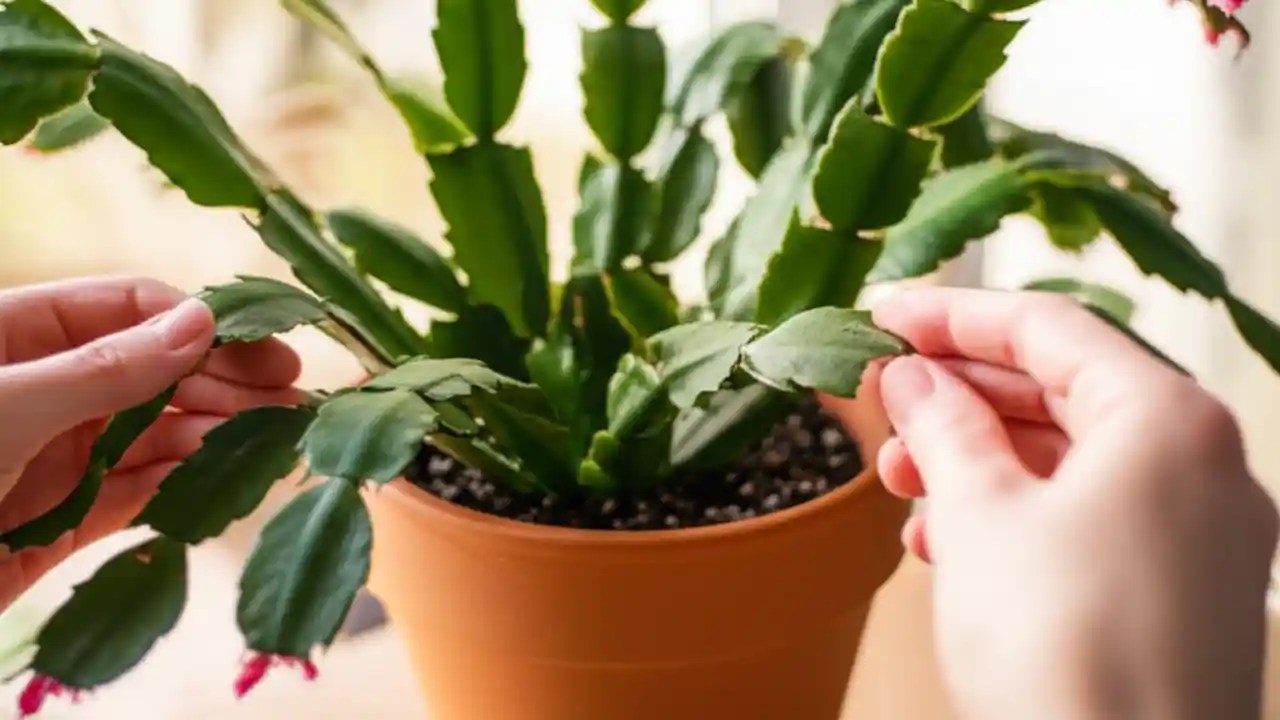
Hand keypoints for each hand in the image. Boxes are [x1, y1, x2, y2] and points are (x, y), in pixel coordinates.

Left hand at [0, 277, 300, 608]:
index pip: (131, 309)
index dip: (202, 324)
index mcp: (22, 334)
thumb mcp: (10, 403)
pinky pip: (142, 494)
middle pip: (158, 371)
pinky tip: (230, 481)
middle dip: (226, 381)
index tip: (265, 347)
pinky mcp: (68, 518)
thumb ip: (109, 367)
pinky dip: (187, 488)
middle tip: (296, 397)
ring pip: (161, 432)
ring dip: (219, 433)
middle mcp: (51, 387)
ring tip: (281, 437)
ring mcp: (62, 453)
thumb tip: (201, 322)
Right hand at [870, 288, 1275, 719]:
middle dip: (961, 398)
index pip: (1049, 329)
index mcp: (1168, 420)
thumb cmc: (1061, 648)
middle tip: (883, 405)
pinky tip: (948, 541)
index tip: (881, 316)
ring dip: (979, 461)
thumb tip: (913, 377)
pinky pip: (1090, 519)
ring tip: (902, 483)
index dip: (953, 316)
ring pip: (1072, 459)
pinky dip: (1016, 515)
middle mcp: (1203, 465)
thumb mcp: (979, 513)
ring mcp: (1200, 533)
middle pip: (1064, 391)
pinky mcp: (1181, 591)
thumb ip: (943, 426)